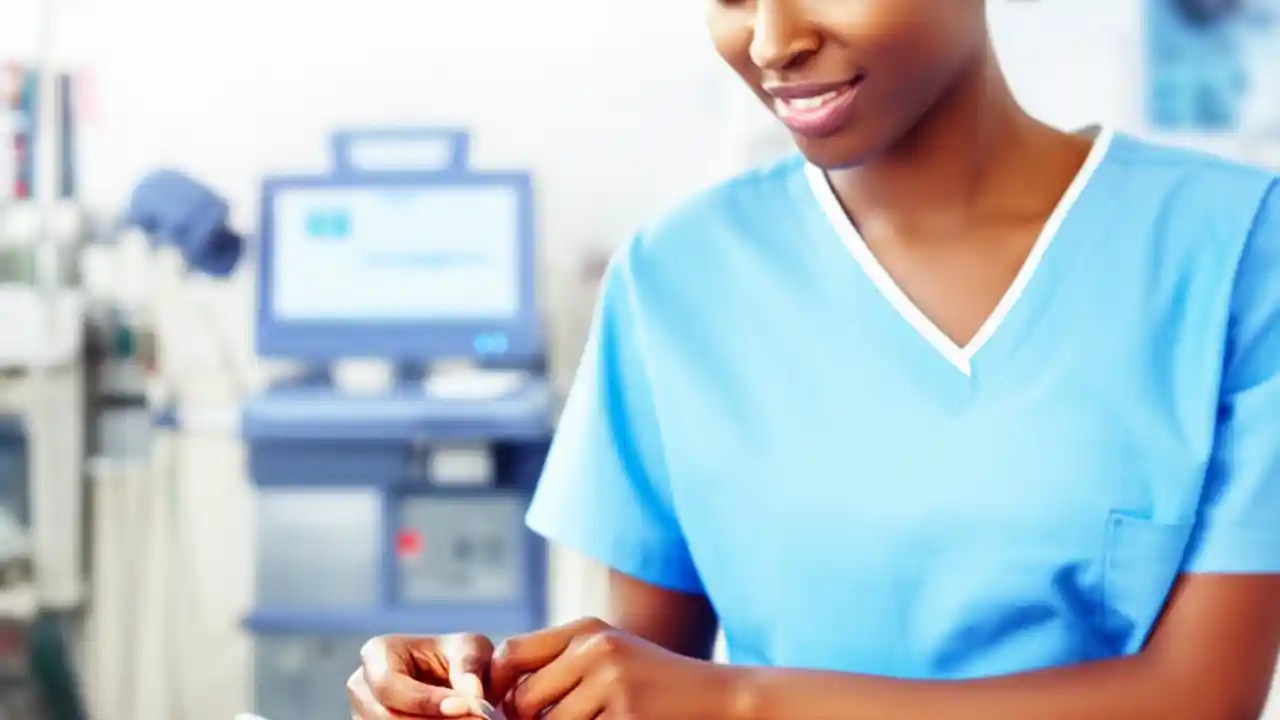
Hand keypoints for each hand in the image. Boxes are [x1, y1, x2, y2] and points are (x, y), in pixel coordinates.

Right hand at [347, 633, 497, 718]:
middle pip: (386, 717)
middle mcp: (361, 686)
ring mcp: (362, 713)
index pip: (390, 685)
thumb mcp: (470, 649)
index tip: (464, 706)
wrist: (456, 680)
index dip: (425, 701)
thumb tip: (471, 695)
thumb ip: (470, 667)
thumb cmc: (458, 658)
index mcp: (377, 653)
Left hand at [489, 618, 736, 719]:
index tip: (506, 709)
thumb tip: (497, 695)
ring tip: (595, 719)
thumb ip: (560, 664)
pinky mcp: (627, 717)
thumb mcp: (609, 655)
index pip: (510, 654)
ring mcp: (613, 684)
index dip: (497, 687)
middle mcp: (596, 650)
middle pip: (524, 700)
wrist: (717, 697)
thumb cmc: (653, 683)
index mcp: (587, 630)